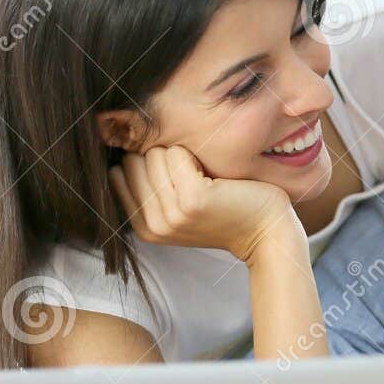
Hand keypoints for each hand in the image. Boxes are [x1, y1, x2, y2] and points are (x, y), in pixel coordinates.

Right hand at [109, 146, 299, 263]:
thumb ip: (151, 192)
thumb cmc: (226, 211)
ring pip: (153, 156)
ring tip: (204, 176)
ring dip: (179, 155)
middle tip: (194, 176)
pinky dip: (193, 154)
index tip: (174, 176)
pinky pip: (175, 154)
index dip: (144, 164)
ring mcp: (173, 214)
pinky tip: (213, 175)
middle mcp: (155, 225)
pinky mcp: (193, 199)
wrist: (266, 230)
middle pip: (133, 163)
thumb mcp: (180, 210)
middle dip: (161, 158)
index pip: (118, 176)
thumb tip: (122, 153)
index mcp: (145, 229)